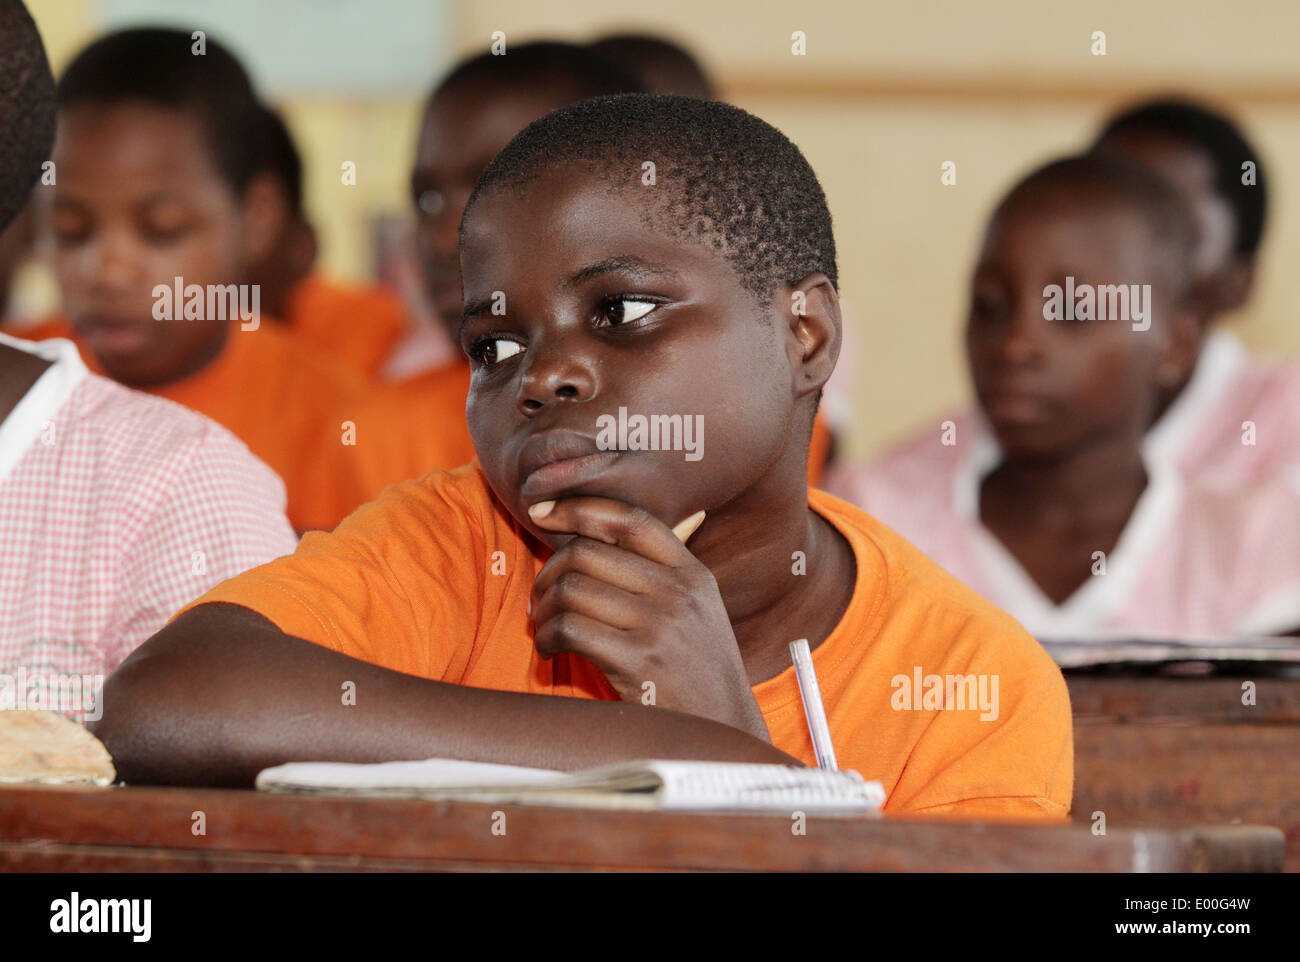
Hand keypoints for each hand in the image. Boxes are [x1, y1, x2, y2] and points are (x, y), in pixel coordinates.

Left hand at [526, 497, 770, 742]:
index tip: (542, 512)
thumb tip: (596, 538)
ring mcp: (661, 625)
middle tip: (539, 601)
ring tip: (543, 628)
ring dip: (543, 609)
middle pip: (587, 552)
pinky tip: (550, 651)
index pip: (629, 519)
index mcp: (692, 573)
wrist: (724, 730)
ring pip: (571, 588)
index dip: (578, 507)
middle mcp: (678, 592)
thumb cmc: (699, 674)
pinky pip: (569, 629)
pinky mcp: (639, 661)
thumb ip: (661, 576)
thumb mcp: (697, 613)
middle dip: (548, 573)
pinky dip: (547, 637)